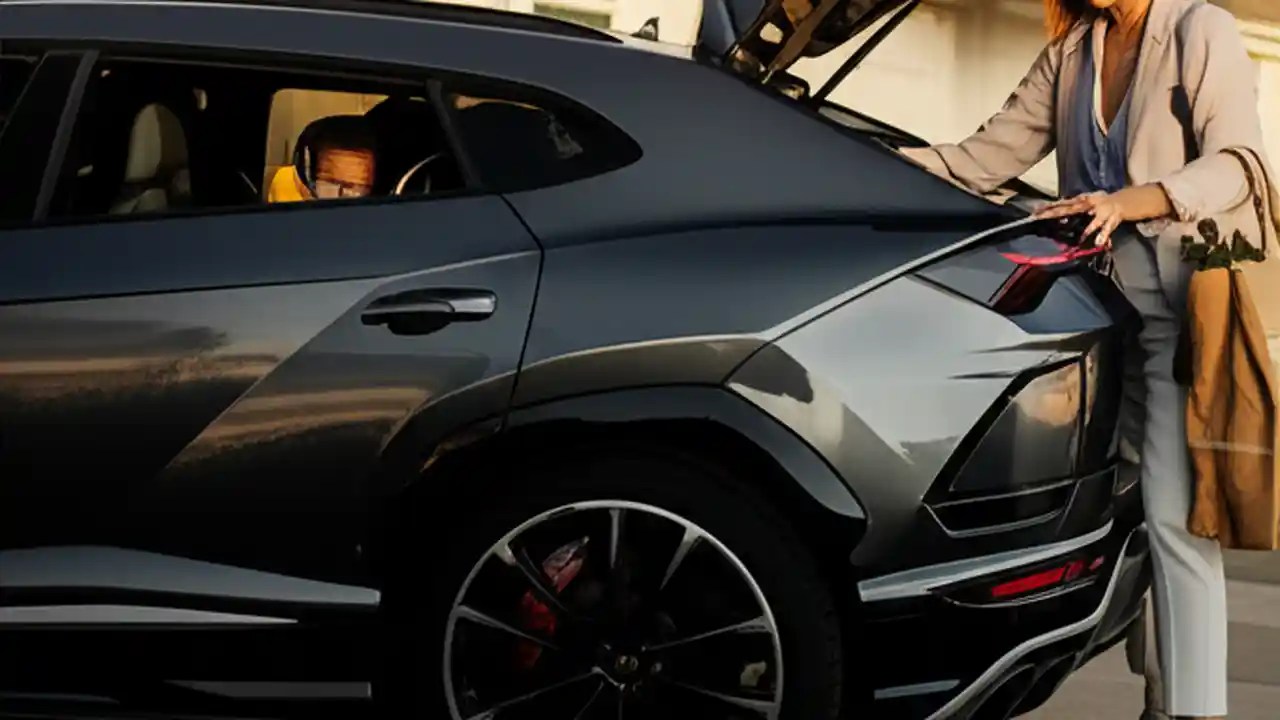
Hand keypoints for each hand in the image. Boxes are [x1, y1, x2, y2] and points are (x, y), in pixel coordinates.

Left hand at [1032, 184, 1174, 249]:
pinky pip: (1107, 228)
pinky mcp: (1113, 218)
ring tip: (1076, 235)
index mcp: (1081, 201)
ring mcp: (1102, 210)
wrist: (1123, 200)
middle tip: (1041, 216)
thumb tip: (1055, 217)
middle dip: (1055, 212)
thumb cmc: (1100, 205)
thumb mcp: (1084, 207)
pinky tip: (1099, 243)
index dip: (1048, 207)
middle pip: (1069, 208)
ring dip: (1085, 228)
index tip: (1034, 212)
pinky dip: (1103, 235)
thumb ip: (1071, 213)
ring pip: (1091, 219)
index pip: (1061, 203)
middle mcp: (1089, 203)